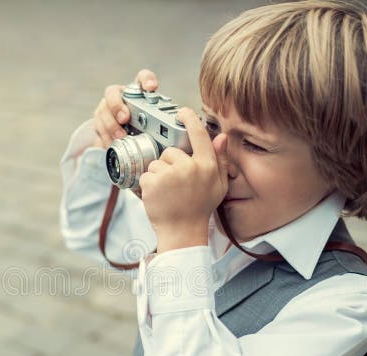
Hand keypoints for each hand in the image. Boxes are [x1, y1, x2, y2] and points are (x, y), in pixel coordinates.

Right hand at [93, 69, 157, 148]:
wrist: (125, 136)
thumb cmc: (144, 127)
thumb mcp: (155, 122)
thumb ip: (162, 119)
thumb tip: (178, 121)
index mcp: (137, 91)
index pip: (143, 77)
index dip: (147, 79)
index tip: (152, 87)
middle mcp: (120, 96)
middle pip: (112, 93)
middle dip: (117, 105)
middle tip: (125, 118)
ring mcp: (106, 108)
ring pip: (102, 111)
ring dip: (111, 124)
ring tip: (120, 136)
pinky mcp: (99, 122)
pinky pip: (98, 127)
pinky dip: (105, 136)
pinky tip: (111, 143)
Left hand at [139, 108, 228, 252]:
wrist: (182, 232)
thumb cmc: (200, 209)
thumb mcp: (218, 185)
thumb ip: (220, 160)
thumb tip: (221, 137)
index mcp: (207, 166)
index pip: (199, 135)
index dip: (190, 119)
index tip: (183, 113)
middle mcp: (189, 167)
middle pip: (171, 152)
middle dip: (170, 164)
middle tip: (175, 185)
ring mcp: (170, 174)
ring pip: (156, 164)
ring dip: (158, 176)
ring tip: (167, 193)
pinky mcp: (153, 182)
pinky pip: (146, 175)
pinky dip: (148, 186)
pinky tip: (158, 197)